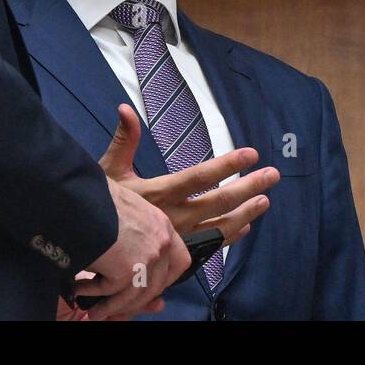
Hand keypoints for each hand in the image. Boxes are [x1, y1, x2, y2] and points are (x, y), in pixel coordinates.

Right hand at [79, 176, 190, 320]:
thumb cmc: (93, 198)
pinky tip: (78, 291)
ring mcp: (147, 257)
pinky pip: (111, 293)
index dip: (165, 279)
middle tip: (117, 306)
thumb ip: (135, 237)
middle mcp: (161, 242)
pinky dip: (93, 296)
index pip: (179, 262)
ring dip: (112, 306)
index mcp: (163, 225)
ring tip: (94, 309)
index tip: (150, 288)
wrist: (76, 195)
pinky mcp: (127, 270)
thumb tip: (134, 269)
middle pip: (158, 285)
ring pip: (135, 295)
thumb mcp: (125, 212)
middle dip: (137, 300)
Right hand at [99, 104, 277, 243]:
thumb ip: (124, 139)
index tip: (251, 154)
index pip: (199, 177)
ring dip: (247, 213)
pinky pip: (211, 246)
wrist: (92, 244)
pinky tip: (245, 227)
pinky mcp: (178, 255)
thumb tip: (125, 109)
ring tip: (266, 200)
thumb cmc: (102, 205)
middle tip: (273, 175)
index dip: (227, 165)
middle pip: (219, 203)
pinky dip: (230, 235)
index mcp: (158, 193)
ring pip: (220, 228)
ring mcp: (178, 239)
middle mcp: (173, 218)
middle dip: (249, 187)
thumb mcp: (109, 170)